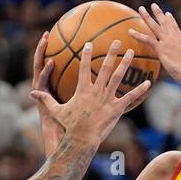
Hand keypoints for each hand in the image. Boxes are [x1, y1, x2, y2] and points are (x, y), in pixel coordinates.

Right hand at [30, 38, 150, 147]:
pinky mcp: (117, 108)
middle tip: (117, 41)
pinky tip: (149, 83)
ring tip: (132, 53)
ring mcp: (108, 98)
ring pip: (119, 77)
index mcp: (83, 89)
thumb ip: (45, 100)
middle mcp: (97, 90)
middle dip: (111, 52)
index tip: (90, 44)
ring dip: (126, 64)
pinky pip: (130, 97)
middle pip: (106, 67)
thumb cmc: (69, 126)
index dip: (87, 54)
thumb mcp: (56, 111)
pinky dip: (140, 90)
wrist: (82, 139)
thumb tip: (31, 93)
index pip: (85, 67)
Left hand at [129, 3, 180, 91]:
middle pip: (165, 22)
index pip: (175, 27)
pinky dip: (138, 35)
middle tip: (153, 5)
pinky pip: (147, 40)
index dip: (171, 20)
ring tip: (141, 9)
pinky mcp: (161, 48)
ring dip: (147, 16)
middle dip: (159, 13)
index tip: (168, 13)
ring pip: (155, 26)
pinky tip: (130, 31)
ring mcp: (167, 42)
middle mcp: (175, 37)